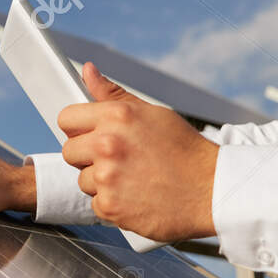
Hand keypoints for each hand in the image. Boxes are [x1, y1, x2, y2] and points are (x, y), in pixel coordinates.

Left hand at [59, 61, 217, 242]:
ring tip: (133, 179)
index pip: (67, 119)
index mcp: (116, 116)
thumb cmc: (184, 151)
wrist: (211, 190)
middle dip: (87, 156)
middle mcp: (107, 144)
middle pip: (69, 151)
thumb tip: (88, 71)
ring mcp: (107, 177)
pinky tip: (137, 196)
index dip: (79, 128)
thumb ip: (112, 94)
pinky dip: (114, 204)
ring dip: (102, 182)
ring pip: (83, 180)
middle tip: (118, 160)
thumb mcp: (151, 113)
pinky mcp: (110, 206)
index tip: (90, 136)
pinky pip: (96, 204)